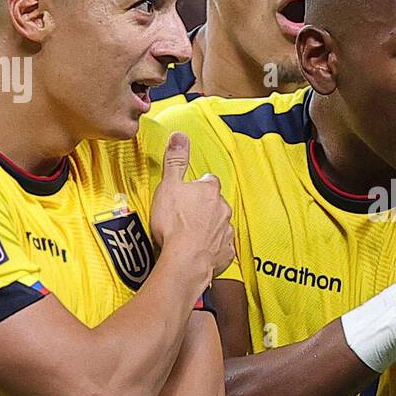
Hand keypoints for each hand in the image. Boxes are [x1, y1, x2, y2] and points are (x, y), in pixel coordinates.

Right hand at [150, 131, 234, 282]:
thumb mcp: (169, 185)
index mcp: (209, 191)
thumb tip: (180, 135)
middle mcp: (223, 209)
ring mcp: (226, 231)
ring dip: (208, 227)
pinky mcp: (226, 253)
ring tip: (190, 235)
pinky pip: (221, 247)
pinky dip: (212, 248)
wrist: (185, 260)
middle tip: (185, 216)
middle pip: (215, 203)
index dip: (197, 186)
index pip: (208, 181)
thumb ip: (175, 160)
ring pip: (219, 224)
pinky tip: (199, 251)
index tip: (187, 192)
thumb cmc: (175, 224)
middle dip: (203, 207)